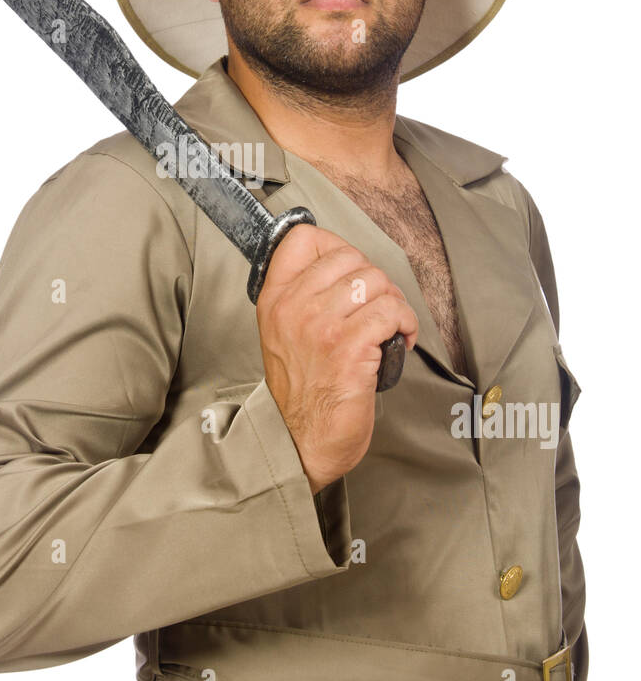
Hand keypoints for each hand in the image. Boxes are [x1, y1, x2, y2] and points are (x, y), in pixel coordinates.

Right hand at [255, 224, 418, 492]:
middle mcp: (294, 307)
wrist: (301, 441)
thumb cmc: (302, 393)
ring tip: (390, 326)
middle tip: (378, 306)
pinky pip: (391, 311)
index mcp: (275, 299)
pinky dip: (406, 324)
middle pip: (350, 256)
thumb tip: (343, 267)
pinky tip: (399, 341)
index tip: (350, 270)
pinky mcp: (349, 347)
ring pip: (376, 281)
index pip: (301, 239)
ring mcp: (321, 326)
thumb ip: (302, 297)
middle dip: (375, 280)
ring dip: (394, 303)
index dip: (335, 245)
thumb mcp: (283, 334)